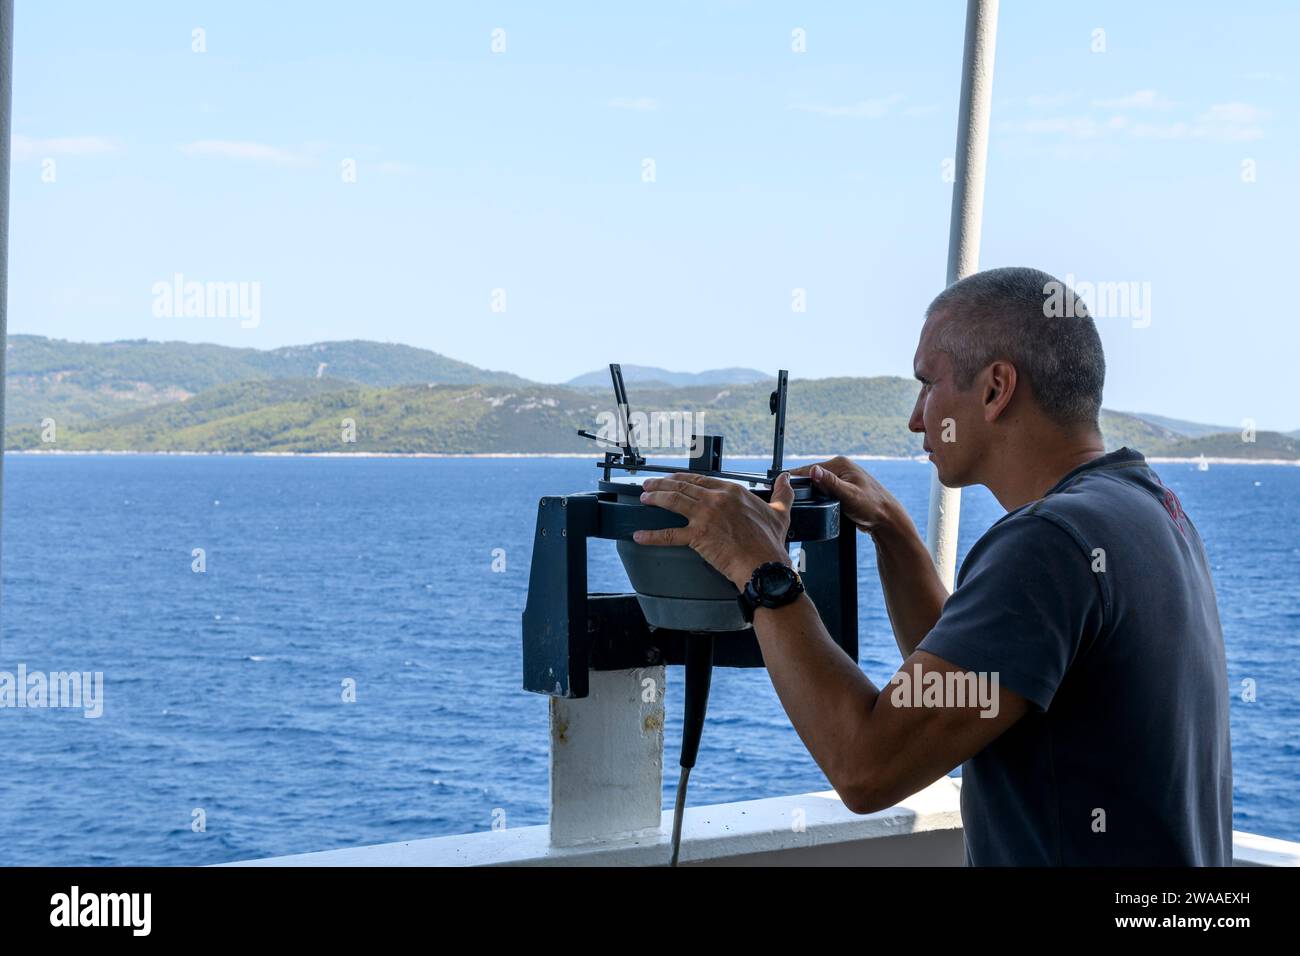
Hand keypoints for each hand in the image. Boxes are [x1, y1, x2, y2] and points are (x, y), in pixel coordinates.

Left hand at [632, 472, 794, 589]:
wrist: (765, 565)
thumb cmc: (771, 542)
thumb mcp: (780, 512)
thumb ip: (782, 493)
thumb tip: (787, 479)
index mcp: (732, 491)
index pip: (700, 479)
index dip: (682, 477)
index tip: (672, 478)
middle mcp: (716, 499)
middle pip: (682, 486)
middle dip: (662, 484)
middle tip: (649, 485)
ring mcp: (705, 516)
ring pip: (672, 501)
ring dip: (655, 498)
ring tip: (643, 497)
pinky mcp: (697, 536)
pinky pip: (668, 535)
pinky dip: (652, 535)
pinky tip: (640, 535)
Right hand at [788, 456, 900, 534]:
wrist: (886, 519)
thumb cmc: (872, 506)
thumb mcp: (849, 494)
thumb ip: (830, 482)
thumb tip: (813, 470)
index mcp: (841, 464)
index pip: (810, 468)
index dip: (795, 477)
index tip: (780, 483)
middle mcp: (841, 468)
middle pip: (813, 476)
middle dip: (802, 485)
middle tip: (786, 496)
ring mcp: (843, 478)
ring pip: (818, 484)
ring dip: (810, 491)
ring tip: (796, 500)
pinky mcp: (844, 488)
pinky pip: (825, 490)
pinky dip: (818, 495)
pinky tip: (812, 503)